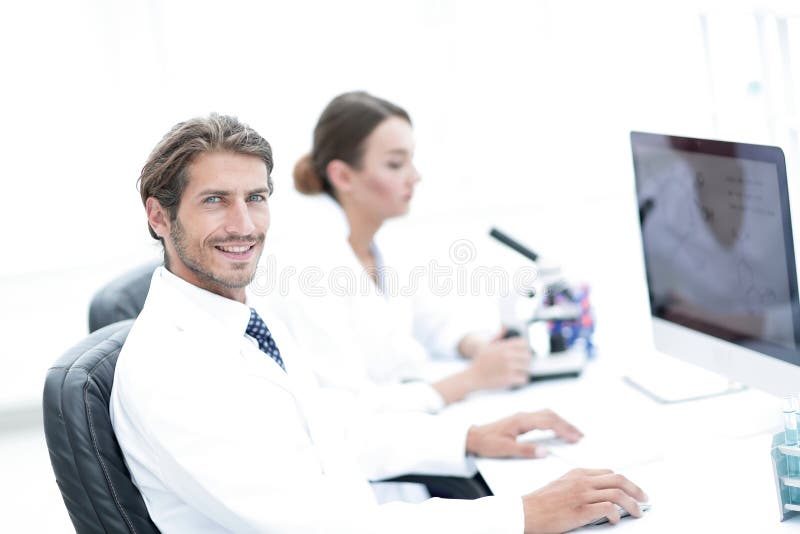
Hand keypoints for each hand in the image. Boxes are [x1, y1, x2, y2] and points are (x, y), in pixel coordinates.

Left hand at [465, 410, 581, 457]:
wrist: (472, 436)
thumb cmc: (486, 442)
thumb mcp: (505, 449)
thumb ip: (526, 450)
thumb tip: (545, 452)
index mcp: (521, 421)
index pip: (548, 422)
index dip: (564, 429)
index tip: (575, 437)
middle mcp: (523, 416)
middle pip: (551, 415)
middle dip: (567, 425)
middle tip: (580, 436)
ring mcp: (522, 417)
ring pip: (547, 415)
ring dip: (561, 422)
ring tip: (573, 433)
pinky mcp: (521, 420)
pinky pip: (542, 417)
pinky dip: (553, 422)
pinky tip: (558, 429)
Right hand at [466, 330, 530, 389]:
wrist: (473, 377)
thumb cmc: (480, 361)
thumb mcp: (487, 346)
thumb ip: (498, 336)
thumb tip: (506, 327)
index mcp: (503, 346)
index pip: (524, 343)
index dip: (524, 348)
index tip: (521, 353)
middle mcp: (507, 356)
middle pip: (528, 356)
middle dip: (525, 360)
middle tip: (520, 364)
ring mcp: (509, 367)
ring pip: (527, 368)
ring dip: (523, 370)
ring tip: (517, 372)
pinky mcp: (509, 379)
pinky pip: (524, 379)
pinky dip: (521, 380)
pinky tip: (515, 379)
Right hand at [522, 468, 647, 533]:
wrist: (525, 511)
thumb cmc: (540, 502)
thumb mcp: (561, 485)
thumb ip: (579, 484)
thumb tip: (597, 492)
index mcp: (577, 473)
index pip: (609, 473)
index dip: (624, 482)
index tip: (633, 490)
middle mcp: (582, 481)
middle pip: (618, 479)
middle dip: (636, 490)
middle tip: (644, 499)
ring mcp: (582, 495)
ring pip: (617, 493)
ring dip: (632, 504)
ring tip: (637, 512)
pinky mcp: (581, 510)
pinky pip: (607, 508)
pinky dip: (616, 514)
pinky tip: (616, 519)